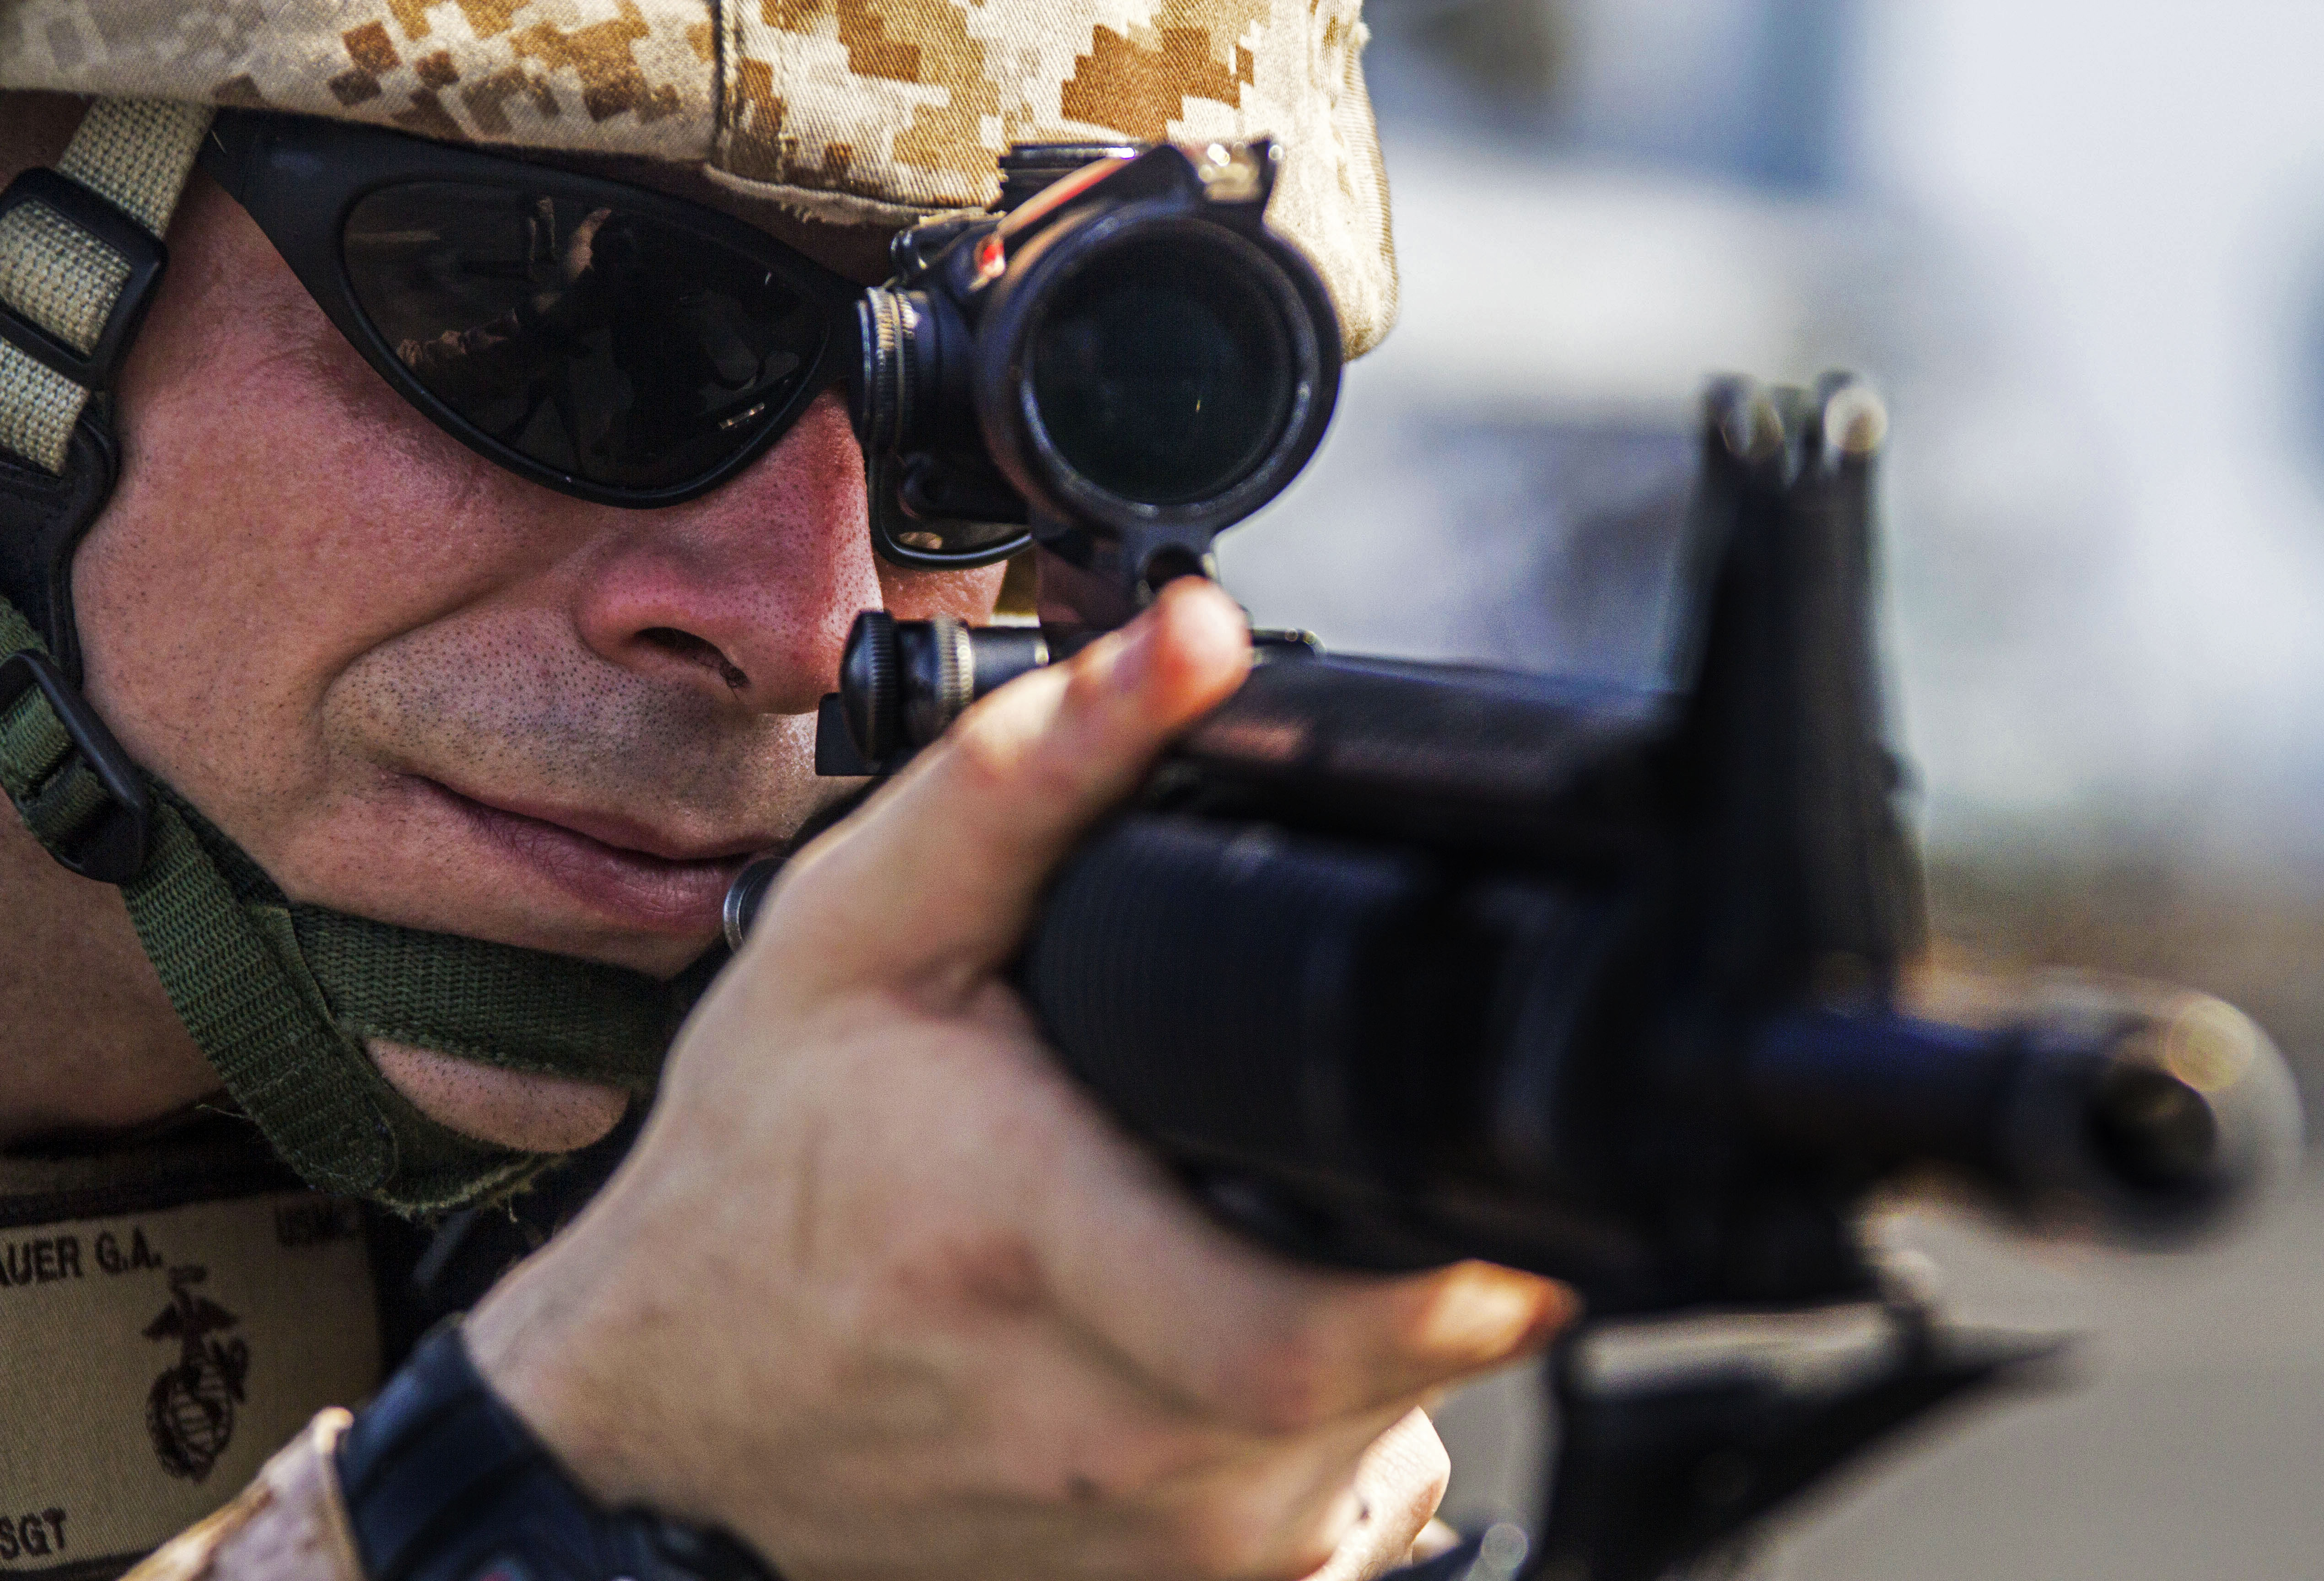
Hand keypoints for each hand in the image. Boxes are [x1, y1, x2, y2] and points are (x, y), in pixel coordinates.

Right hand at [466, 580, 1576, 1580]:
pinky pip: (1326, 1518)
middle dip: (1431, 1259)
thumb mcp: (862, 929)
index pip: (1326, 1330)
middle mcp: (1105, 1441)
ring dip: (1379, 1337)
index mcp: (1034, 1257)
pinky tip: (1237, 1328)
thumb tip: (1193, 645)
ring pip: (1377, 1450)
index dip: (1470, 1274)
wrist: (658, 1402)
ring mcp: (1140, 1552)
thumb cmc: (758, 1164)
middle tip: (1391, 1156)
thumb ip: (1037, 771)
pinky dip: (1330, 1428)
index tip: (1541, 1209)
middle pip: (1391, 1379)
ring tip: (1273, 1228)